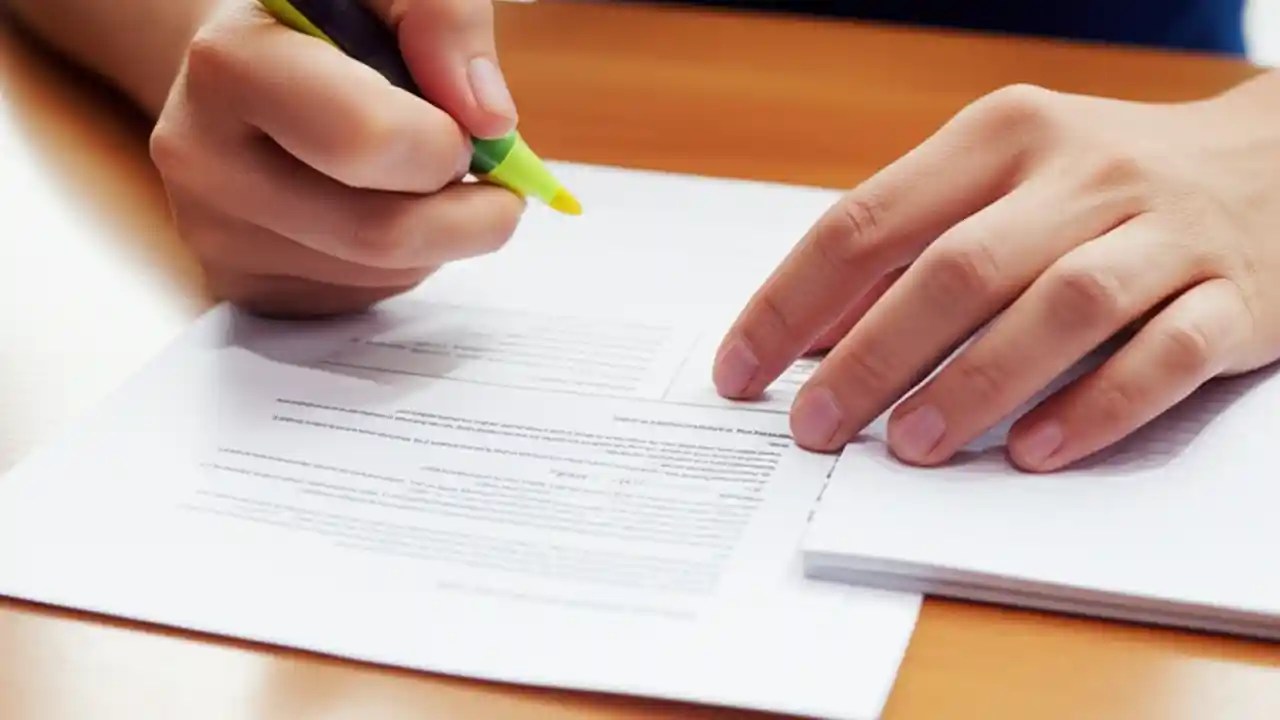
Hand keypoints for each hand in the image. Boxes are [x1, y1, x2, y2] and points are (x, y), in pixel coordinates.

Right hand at [150, 0, 524, 316]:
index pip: (367, 140)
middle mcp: (202, 157)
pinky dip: (400, 264)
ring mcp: (213, 233)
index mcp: (229, 64)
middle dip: (468, 214)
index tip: (467, 127)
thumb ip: (444, 21)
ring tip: (415, 179)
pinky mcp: (239, 286)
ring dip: (436, 237)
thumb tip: (490, 120)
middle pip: (382, 231)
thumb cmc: (329, 26)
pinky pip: (359, 298)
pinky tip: (377, 209)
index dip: (445, 143)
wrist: (244, 73)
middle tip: (485, 177)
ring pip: (382, 273)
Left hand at [714, 76, 1279, 471]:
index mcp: (1000, 137)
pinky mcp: (1234, 295)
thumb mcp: (1000, 184)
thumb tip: (809, 337)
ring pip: (1059, 309)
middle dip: (871, 357)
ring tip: (907, 447)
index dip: (792, 302)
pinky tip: (1035, 452)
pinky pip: (1165, 355)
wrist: (1276, 164)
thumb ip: (908, 249)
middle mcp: (1079, 174)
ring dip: (974, 384)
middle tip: (814, 428)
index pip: (867, 220)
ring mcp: (1164, 232)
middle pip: (954, 269)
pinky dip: (1098, 407)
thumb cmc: (1103, 187)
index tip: (740, 372)